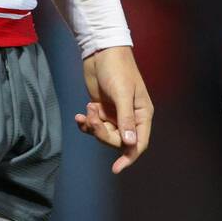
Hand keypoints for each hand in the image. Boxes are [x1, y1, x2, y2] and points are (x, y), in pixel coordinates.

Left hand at [75, 45, 152, 173]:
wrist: (101, 51)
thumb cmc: (117, 69)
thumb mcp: (122, 93)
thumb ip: (126, 119)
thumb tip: (131, 144)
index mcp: (142, 114)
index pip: (139, 143)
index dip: (129, 157)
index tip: (116, 168)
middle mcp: (130, 117)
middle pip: (118, 140)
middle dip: (102, 133)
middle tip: (92, 116)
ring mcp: (115, 114)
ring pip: (104, 134)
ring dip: (93, 125)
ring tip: (88, 108)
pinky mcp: (102, 109)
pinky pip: (94, 125)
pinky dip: (86, 123)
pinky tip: (79, 115)